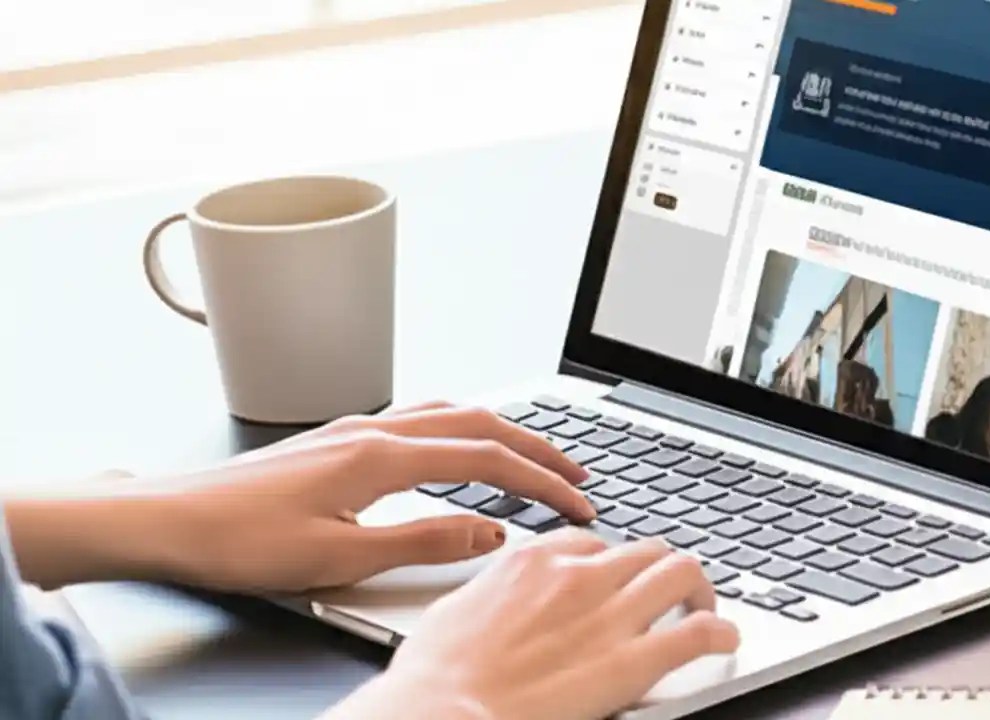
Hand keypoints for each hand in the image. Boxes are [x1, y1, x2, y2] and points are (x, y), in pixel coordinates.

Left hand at [5, 401, 594, 591]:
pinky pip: (418, 418)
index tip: (575, 502)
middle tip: (575, 475)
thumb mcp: (341, 557)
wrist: (169, 518)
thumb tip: (491, 532)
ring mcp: (354, 428)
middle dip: (536, 446)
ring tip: (531, 456)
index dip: (540, 481)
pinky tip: (457, 448)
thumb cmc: (241, 541)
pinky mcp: (337, 438)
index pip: (486, 459)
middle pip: (478, 423)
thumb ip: (424, 541)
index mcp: (381, 457)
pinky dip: (460, 428)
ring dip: (500, 431)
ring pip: (449, 413)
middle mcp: (373, 431)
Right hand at [324, 529, 740, 719]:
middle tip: (667, 590)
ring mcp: (610, 615)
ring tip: (704, 606)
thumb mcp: (455, 609)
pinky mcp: (633, 662)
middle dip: (659, 568)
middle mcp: (579, 576)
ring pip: (680, 572)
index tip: (614, 578)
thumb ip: (493, 592)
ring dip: (698, 588)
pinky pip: (698, 632)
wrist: (439, 711)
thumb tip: (498, 594)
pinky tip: (725, 638)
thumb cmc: (434, 674)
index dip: (609, 561)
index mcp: (534, 561)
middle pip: (644, 550)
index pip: (592, 541)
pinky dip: (721, 631)